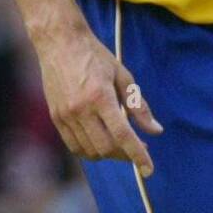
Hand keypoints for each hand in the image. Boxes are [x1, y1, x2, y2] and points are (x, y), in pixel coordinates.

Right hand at [35, 20, 163, 176]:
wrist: (60, 43)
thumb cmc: (96, 56)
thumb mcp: (123, 76)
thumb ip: (139, 106)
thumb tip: (156, 131)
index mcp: (100, 96)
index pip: (122, 135)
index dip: (138, 155)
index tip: (149, 169)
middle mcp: (80, 109)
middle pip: (105, 148)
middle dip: (125, 155)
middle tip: (139, 148)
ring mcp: (65, 115)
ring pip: (89, 151)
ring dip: (109, 154)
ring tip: (121, 145)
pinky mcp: (56, 118)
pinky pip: (74, 146)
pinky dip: (90, 150)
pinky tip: (102, 142)